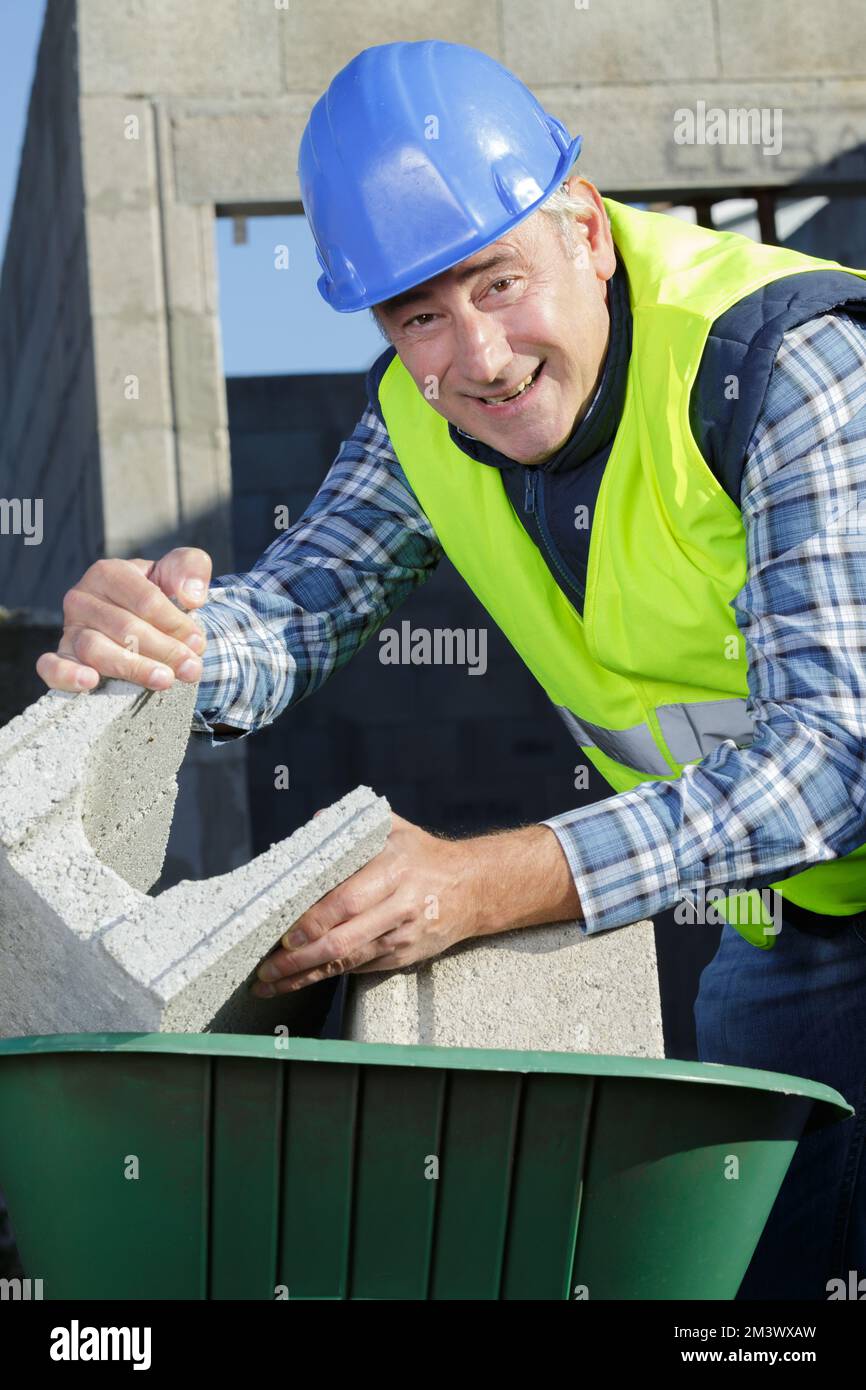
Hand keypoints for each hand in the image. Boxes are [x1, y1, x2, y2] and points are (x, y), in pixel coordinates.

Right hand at [36, 548, 211, 692]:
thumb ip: (190, 568)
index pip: (146, 599)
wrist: (149, 621)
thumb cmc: (164, 593)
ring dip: (134, 667)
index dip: (175, 623)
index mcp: (109, 573)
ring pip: (96, 650)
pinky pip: (52, 668)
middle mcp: (83, 599)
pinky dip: (67, 676)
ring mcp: (70, 630)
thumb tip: (190, 595)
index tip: (198, 642)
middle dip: (165, 650)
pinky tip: (90, 682)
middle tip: (192, 668)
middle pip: (125, 628)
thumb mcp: (182, 569)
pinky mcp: (61, 658)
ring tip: (164, 679)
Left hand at [251, 812, 581, 994]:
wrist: (474, 887)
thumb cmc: (423, 854)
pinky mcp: (404, 955)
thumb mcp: (394, 829)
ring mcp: (403, 935)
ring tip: (272, 984)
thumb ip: (353, 827)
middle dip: (301, 959)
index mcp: (394, 870)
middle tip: (266, 968)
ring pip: (349, 962)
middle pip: (344, 941)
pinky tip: (300, 981)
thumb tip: (316, 822)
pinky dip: (328, 976)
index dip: (315, 922)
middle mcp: (399, 906)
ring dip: (307, 975)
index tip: (284, 934)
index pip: (347, 901)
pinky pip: (361, 968)